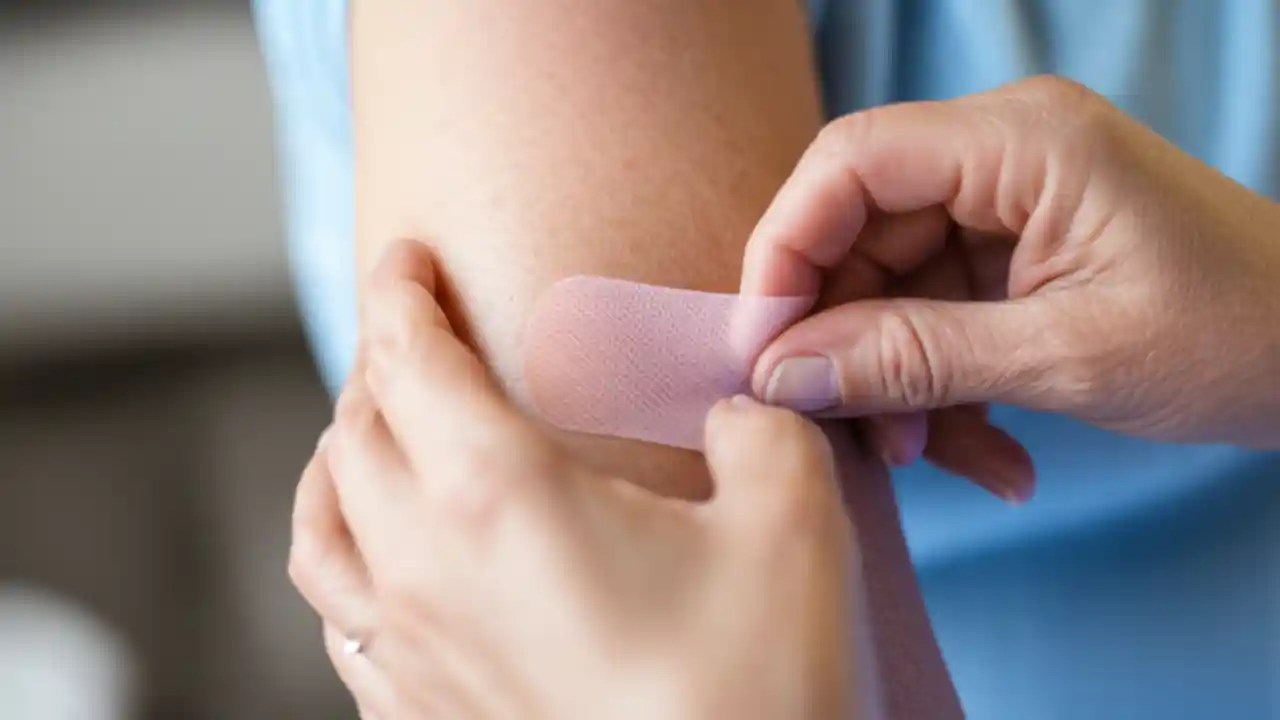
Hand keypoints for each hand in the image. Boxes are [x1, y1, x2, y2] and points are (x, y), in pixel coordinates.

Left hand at [289, 241, 883, 718]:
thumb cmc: (754, 686)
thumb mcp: (790, 520)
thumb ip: (757, 426)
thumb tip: (733, 411)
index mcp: (494, 496)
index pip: (407, 358)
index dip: (398, 292)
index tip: (407, 256)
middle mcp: (423, 571)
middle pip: (353, 433)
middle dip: (380, 365)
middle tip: (420, 337)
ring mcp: (410, 656)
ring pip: (320, 529)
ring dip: (339, 461)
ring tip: (370, 436)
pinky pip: (341, 622)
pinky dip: (344, 562)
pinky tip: (383, 567)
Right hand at [743, 75, 1279, 456]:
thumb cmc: (1238, 337)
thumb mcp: (1065, 356)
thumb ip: (914, 358)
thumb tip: (783, 374)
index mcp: (1021, 140)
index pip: (848, 164)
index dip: (785, 254)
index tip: (763, 352)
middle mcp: (1001, 153)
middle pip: (858, 229)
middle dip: (845, 337)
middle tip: (852, 431)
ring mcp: (1007, 203)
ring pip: (889, 283)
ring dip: (896, 378)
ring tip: (934, 456)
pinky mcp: (1015, 252)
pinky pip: (935, 312)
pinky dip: (941, 385)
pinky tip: (987, 452)